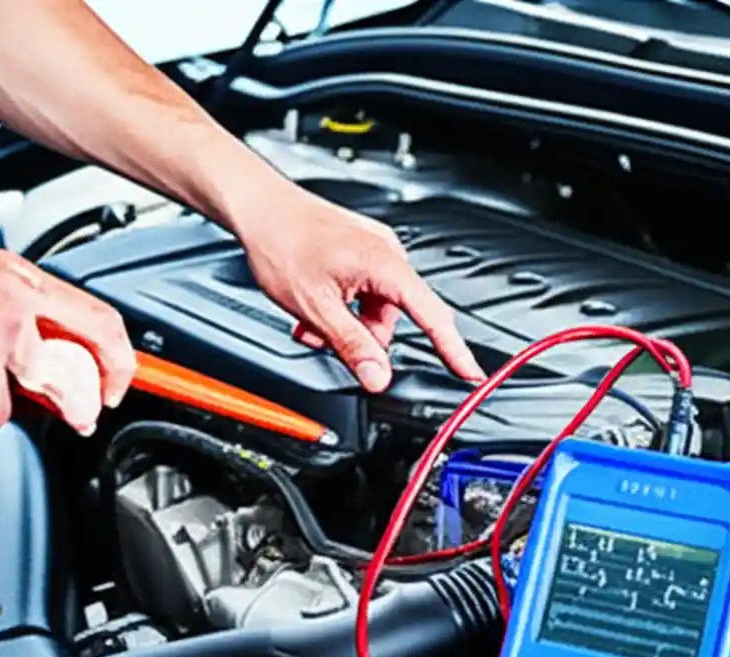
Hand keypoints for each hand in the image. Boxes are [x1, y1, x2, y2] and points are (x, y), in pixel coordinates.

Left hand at [235, 191, 484, 391]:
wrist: (259, 207)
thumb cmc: (282, 242)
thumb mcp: (317, 307)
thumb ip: (352, 346)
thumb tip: (378, 376)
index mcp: (386, 264)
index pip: (433, 316)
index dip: (453, 349)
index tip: (470, 372)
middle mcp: (387, 254)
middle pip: (393, 319)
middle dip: (361, 337)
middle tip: (324, 334)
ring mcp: (373, 251)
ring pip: (372, 311)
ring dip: (344, 324)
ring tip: (310, 317)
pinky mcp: (359, 253)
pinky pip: (361, 294)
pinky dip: (340, 307)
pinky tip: (314, 305)